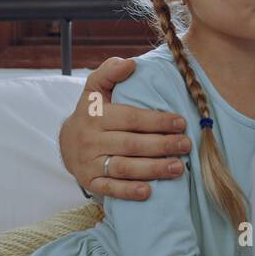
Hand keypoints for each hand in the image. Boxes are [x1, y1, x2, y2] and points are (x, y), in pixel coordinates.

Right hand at [59, 57, 190, 200]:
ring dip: (153, 169)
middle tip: (186, 145)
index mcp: (95, 115)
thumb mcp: (95, 88)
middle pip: (131, 144)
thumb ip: (111, 71)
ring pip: (124, 167)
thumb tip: (130, 63)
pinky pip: (111, 189)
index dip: (157, 120)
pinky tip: (149, 191)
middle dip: (161, 145)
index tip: (181, 122)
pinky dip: (129, 191)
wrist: (67, 142)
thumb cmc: (92, 112)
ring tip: (178, 167)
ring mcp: (89, 163)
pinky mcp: (90, 182)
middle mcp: (90, 140)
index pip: (131, 118)